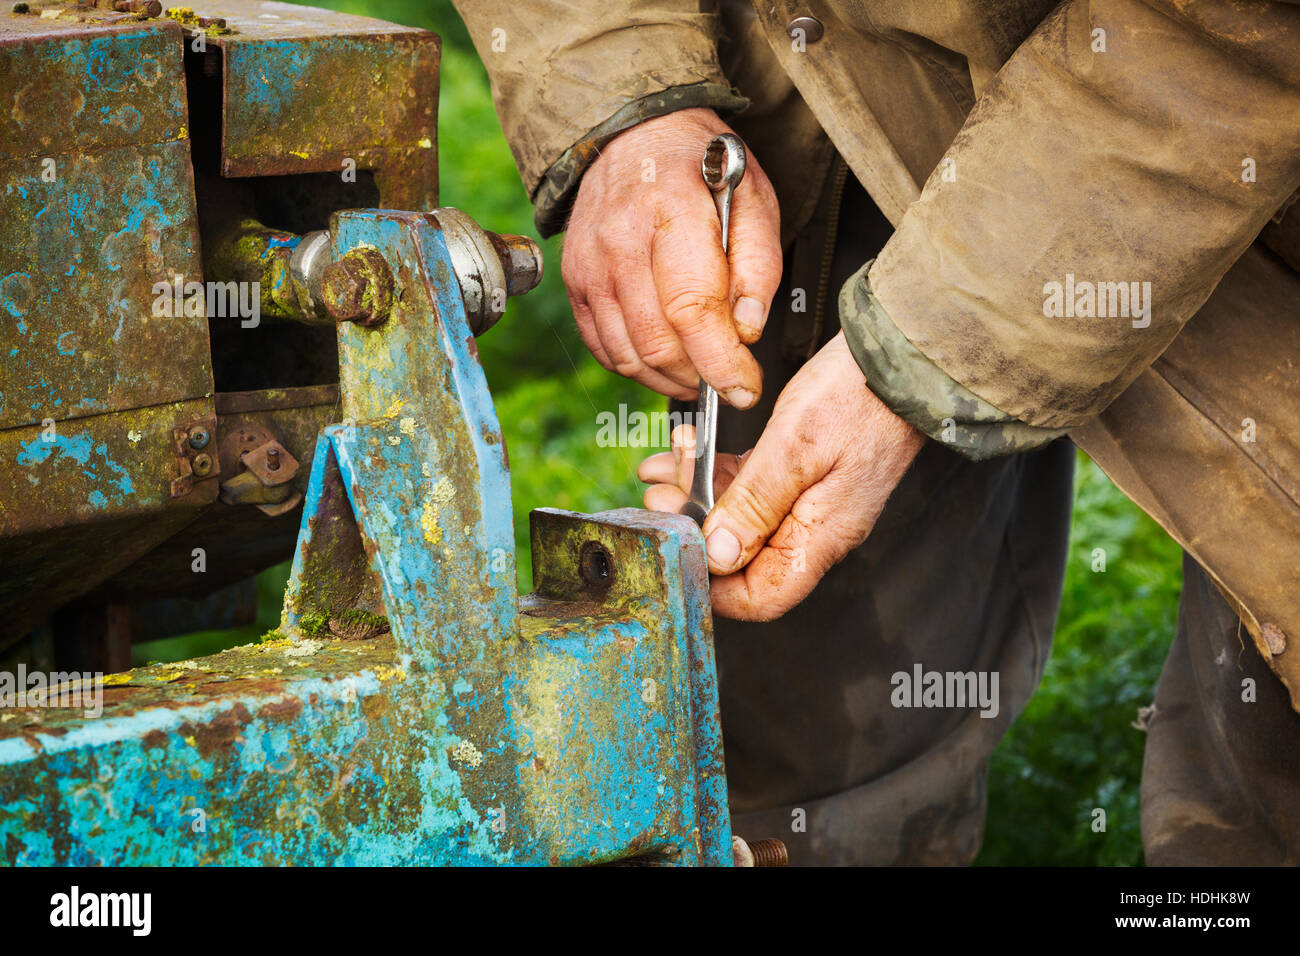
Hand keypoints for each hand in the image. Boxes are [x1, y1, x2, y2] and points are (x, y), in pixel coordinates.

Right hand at [563, 108, 781, 407]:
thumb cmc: (702, 169)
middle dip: (700, 376)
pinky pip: (604, 347)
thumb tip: (746, 331)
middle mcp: (620, 240)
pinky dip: (638, 366)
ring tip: (699, 372)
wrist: (636, 135)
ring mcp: (590, 263)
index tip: (746, 388)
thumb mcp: (753, 199)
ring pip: (628, 354)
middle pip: (657, 341)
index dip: (720, 362)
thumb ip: (758, 266)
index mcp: (672, 211)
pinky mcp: (575, 281)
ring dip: (669, 379)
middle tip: (729, 377)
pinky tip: (666, 359)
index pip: (692, 309)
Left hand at [637, 332, 925, 619]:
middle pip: (744, 558)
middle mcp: (817, 528)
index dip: (713, 588)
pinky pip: (754, 488)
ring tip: (660, 475)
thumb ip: (754, 504)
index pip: (762, 598)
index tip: (675, 554)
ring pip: (742, 519)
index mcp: (821, 536)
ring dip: (697, 499)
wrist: (901, 353)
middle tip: (658, 504)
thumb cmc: (858, 395)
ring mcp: (811, 501)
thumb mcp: (794, 447)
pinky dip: (717, 475)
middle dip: (694, 533)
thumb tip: (718, 555)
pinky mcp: (805, 473)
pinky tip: (689, 455)